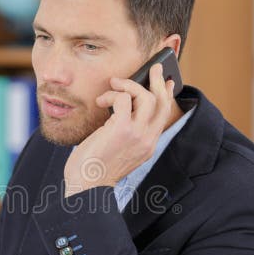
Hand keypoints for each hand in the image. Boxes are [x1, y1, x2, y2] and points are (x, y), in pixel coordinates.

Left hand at [63, 63, 181, 196]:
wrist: (87, 186)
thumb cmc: (94, 169)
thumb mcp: (117, 149)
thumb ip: (124, 132)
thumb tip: (120, 108)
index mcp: (148, 145)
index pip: (164, 116)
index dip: (167, 96)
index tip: (166, 83)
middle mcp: (147, 140)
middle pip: (162, 102)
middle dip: (158, 81)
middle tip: (154, 67)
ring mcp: (137, 134)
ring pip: (146, 97)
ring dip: (130, 84)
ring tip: (115, 83)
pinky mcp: (122, 129)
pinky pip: (123, 99)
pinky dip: (112, 95)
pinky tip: (101, 101)